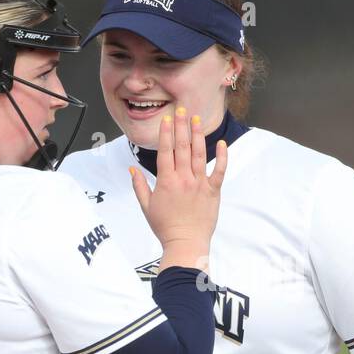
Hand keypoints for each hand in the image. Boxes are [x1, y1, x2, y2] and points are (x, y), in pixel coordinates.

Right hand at [131, 107, 228, 271]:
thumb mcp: (146, 206)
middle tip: (181, 110)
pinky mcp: (213, 191)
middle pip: (182, 147)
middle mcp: (183, 179)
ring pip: (199, 154)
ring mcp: (199, 184)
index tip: (166, 119)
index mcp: (166, 181)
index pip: (165, 151)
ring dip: (197, 135)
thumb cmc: (165, 227)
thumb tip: (132, 169)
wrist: (185, 243)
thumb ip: (139, 185)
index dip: (166, 133)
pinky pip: (219, 171)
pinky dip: (221, 157)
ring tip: (196, 119)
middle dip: (181, 126)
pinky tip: (220, 143)